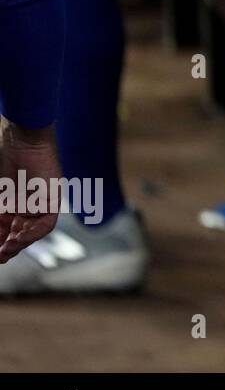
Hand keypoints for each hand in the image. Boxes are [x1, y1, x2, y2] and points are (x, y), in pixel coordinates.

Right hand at [0, 120, 61, 263]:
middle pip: (21, 234)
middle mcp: (30, 206)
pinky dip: (33, 232)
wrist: (23, 140)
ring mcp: (42, 203)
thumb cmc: (8, 160)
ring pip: (33, 232)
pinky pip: (46, 223)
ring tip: (6, 249)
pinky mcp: (53, 199)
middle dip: (9, 247)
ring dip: (20, 243)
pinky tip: (19, 237)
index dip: (1, 243)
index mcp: (15, 205)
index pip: (9, 230)